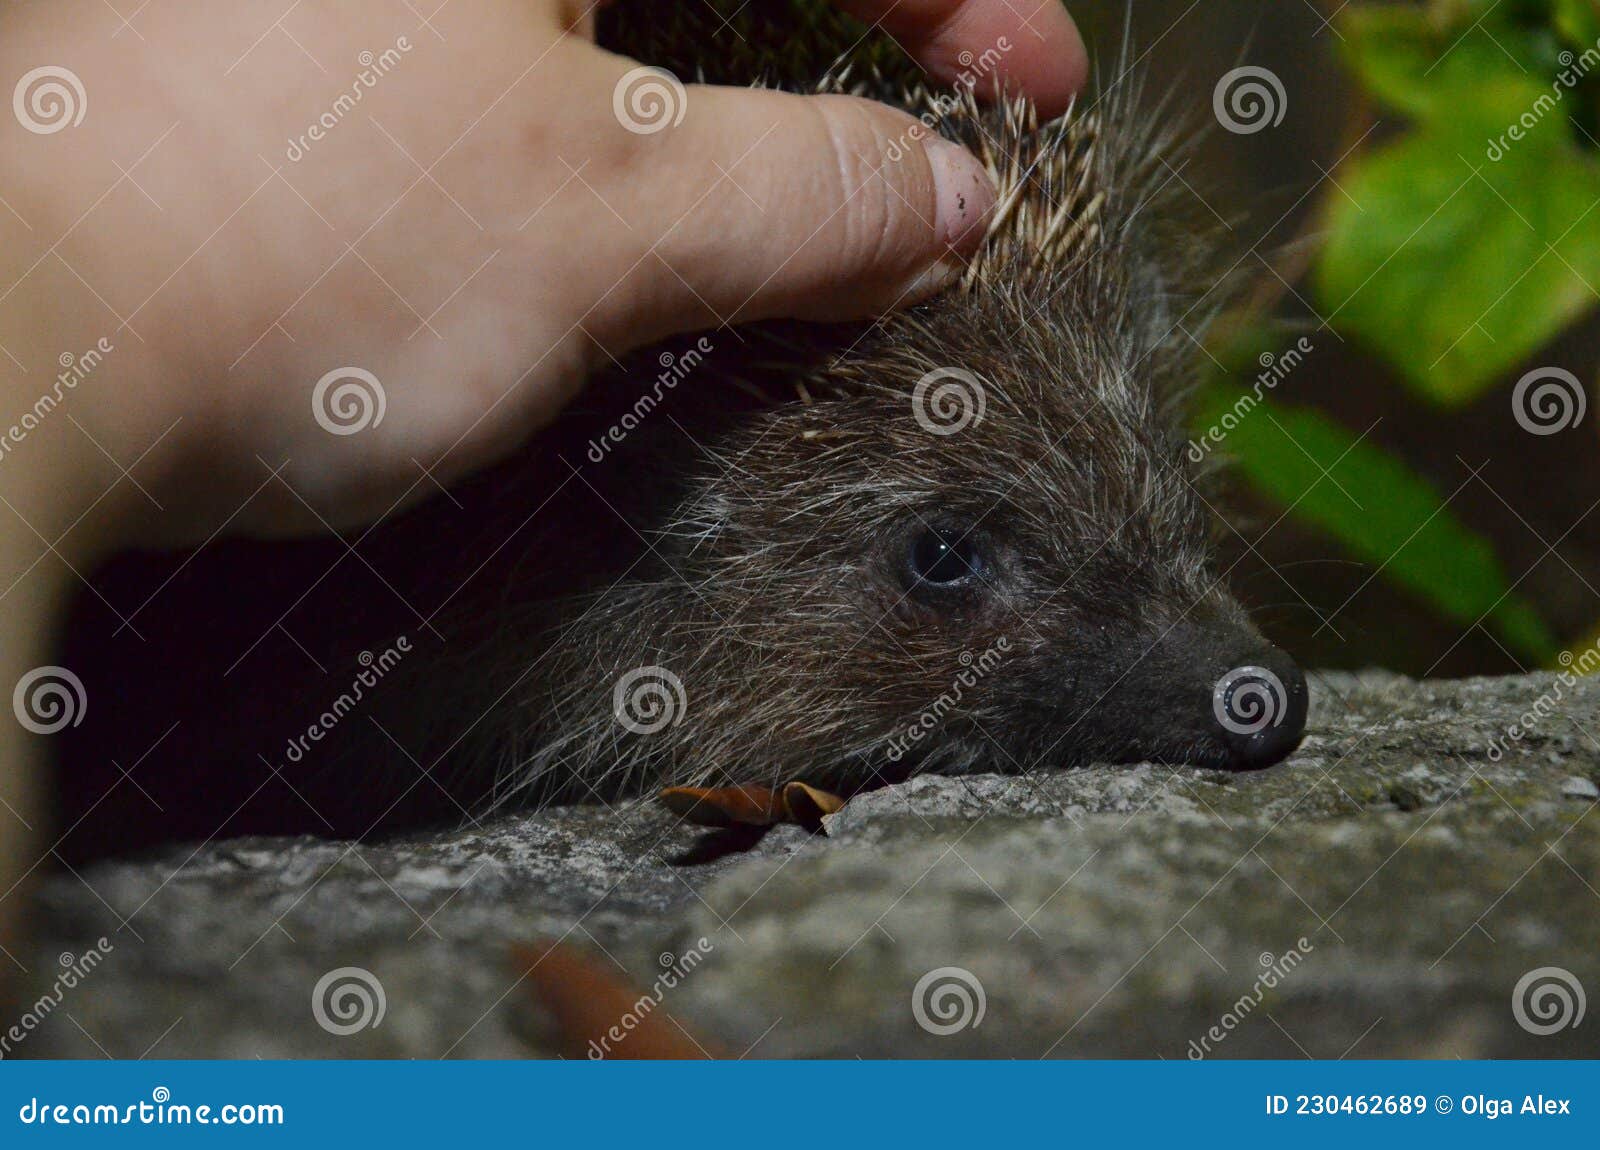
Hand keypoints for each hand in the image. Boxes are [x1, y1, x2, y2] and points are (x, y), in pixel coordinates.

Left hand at [0, 0, 1083, 548]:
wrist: (12, 337)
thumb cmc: (291, 246)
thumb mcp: (607, 224)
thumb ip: (805, 191)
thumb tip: (941, 199)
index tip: (1025, 92)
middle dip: (851, 34)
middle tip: (931, 146)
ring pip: (618, 14)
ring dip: (736, 89)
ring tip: (806, 210)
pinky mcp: (305, 49)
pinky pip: (518, 62)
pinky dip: (617, 125)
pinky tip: (647, 213)